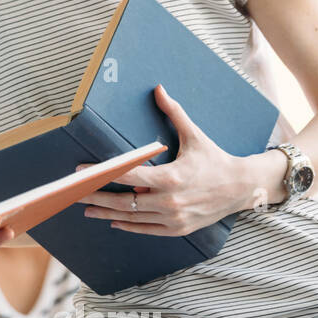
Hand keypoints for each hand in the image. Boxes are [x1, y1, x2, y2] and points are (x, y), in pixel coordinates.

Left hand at [74, 84, 250, 236]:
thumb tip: (158, 88)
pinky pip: (146, 229)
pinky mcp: (178, 229)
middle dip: (96, 197)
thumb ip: (173, 113)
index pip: (127, 176)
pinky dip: (128, 225)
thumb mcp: (194, 136)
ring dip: (107, 213)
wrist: (242, 188)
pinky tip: (113, 220)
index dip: (102, 174)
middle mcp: (170, 201)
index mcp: (171, 178)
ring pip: (132, 217)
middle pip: (123, 201)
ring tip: (87, 208)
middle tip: (75, 193)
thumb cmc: (215, 159)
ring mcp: (173, 218)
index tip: (82, 171)